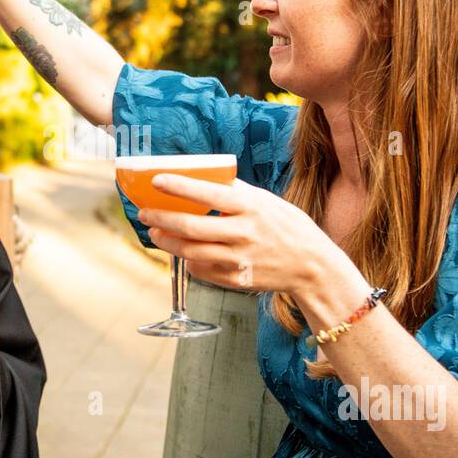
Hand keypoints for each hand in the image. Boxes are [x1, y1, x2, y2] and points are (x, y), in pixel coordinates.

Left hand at [136, 174, 367, 304]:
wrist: (312, 265)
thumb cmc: (287, 227)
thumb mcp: (266, 201)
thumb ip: (236, 192)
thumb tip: (204, 178)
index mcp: (250, 207)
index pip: (207, 193)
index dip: (179, 186)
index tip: (156, 181)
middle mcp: (243, 232)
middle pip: (191, 226)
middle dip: (161, 218)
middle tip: (145, 213)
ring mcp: (239, 259)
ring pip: (191, 251)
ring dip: (167, 242)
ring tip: (156, 232)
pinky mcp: (238, 280)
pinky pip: (203, 271)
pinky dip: (189, 262)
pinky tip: (183, 254)